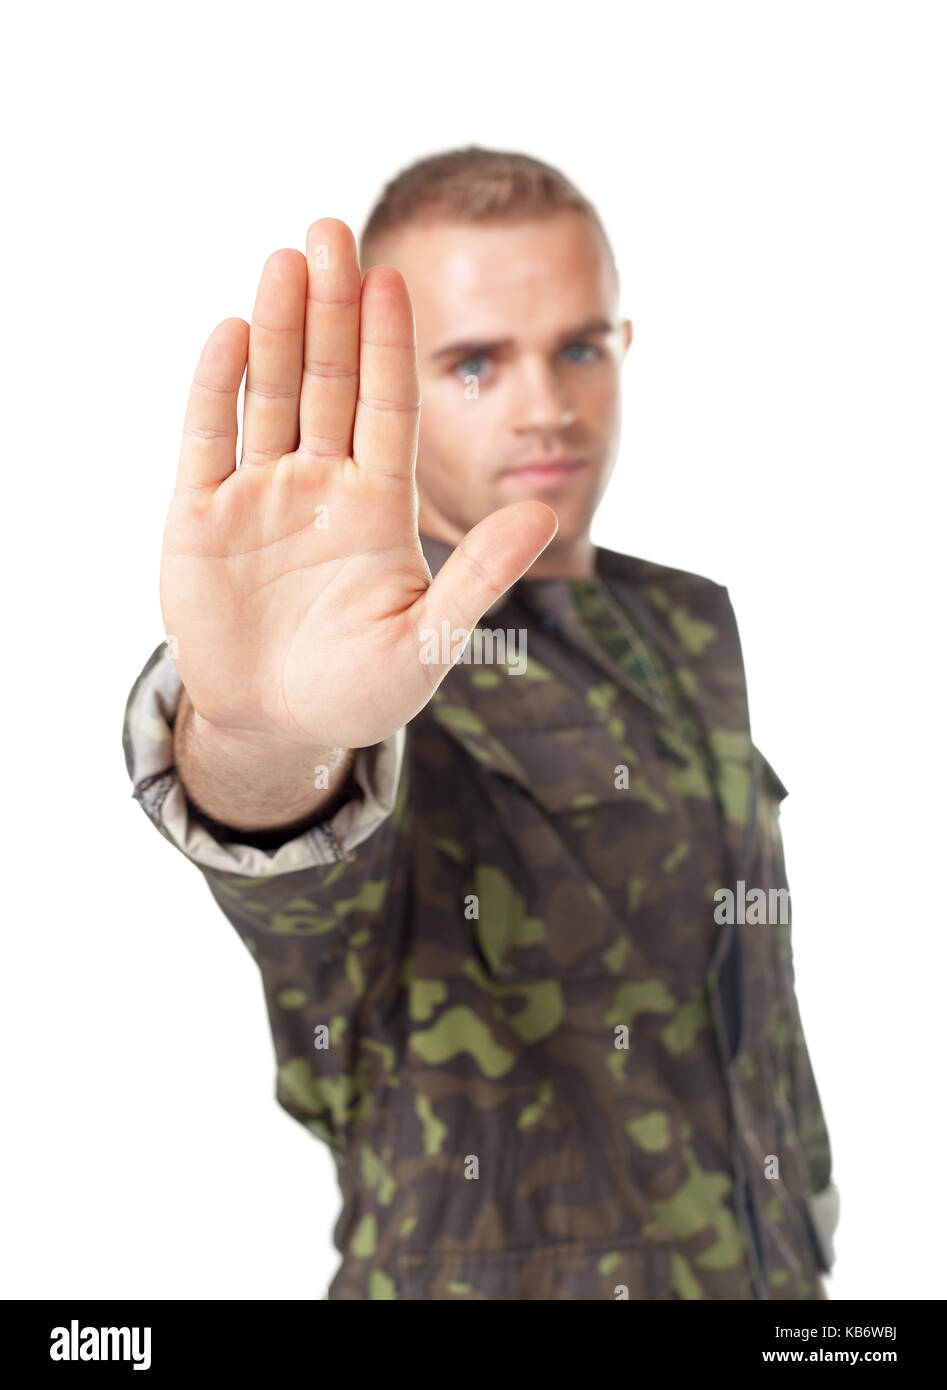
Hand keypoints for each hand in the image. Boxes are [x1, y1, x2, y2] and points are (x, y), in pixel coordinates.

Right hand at [160, 218, 556, 751]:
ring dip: (275, 329)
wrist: (279, 729)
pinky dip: (215, 389)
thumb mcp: (429, 641)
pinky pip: (208, 440)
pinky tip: (229, 333)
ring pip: (269, 394)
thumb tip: (545, 514)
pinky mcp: (200, 517)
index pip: (387, 407)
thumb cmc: (361, 691)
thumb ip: (479, 578)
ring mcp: (258, 495)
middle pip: (328, 381)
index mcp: (378, 506)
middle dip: (331, 309)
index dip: (390, 345)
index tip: (393, 277)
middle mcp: (320, 485)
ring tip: (284, 258)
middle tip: (333, 229)